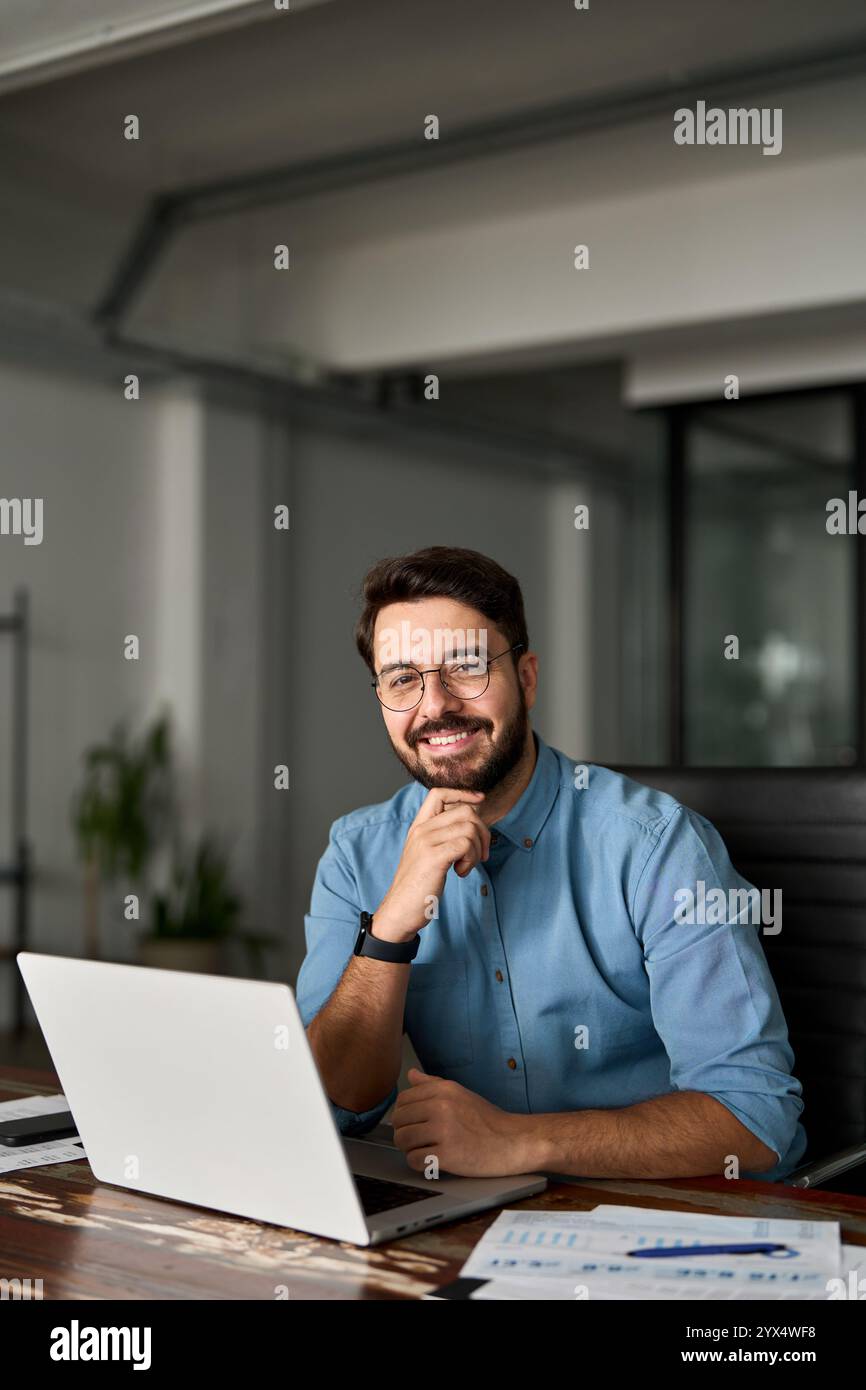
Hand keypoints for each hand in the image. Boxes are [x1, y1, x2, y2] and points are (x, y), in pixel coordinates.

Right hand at [373, 788, 489, 942]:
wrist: (399, 911)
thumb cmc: (418, 886)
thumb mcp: (427, 854)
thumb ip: (443, 837)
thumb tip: (473, 824)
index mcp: (418, 826)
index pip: (439, 792)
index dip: (463, 793)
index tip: (481, 800)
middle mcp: (421, 829)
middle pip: (465, 811)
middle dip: (482, 832)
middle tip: (481, 855)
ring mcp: (425, 842)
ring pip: (469, 829)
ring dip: (477, 850)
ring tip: (466, 867)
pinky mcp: (433, 857)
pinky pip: (466, 845)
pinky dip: (471, 860)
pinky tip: (461, 873)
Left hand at [392, 1067, 531, 1176]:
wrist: (515, 1141)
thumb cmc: (488, 1120)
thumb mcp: (461, 1094)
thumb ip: (433, 1083)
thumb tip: (411, 1074)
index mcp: (443, 1089)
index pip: (402, 1099)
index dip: (403, 1114)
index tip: (413, 1123)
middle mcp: (441, 1106)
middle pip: (399, 1120)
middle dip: (404, 1132)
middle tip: (418, 1140)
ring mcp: (444, 1130)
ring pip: (402, 1140)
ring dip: (409, 1149)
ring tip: (425, 1150)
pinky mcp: (447, 1155)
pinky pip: (414, 1160)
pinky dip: (420, 1165)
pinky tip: (433, 1162)